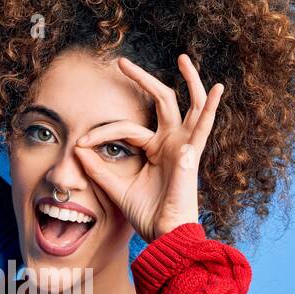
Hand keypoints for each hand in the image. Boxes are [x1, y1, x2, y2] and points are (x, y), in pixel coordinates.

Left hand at [74, 54, 222, 242]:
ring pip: (191, 105)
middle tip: (121, 62)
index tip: (81, 142)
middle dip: (142, 79)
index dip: (102, 132)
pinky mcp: (193, 155)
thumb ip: (98, 169)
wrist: (165, 235)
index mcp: (155, 149)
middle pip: (161, 101)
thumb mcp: (116, 188)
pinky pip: (204, 129)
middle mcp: (171, 142)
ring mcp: (184, 146)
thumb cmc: (146, 214)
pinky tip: (217, 90)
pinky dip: (211, 110)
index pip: (126, 128)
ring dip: (189, 81)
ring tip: (184, 58)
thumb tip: (77, 150)